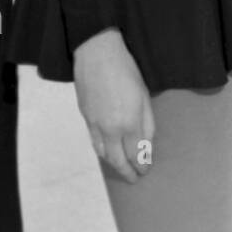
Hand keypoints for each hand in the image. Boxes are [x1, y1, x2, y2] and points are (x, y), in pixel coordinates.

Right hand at [72, 28, 154, 182]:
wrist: (97, 53)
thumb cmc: (126, 70)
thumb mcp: (144, 95)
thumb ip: (147, 123)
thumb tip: (147, 144)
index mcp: (129, 123)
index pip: (136, 155)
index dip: (142, 165)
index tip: (146, 170)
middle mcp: (110, 129)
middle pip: (118, 161)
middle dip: (127, 172)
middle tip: (135, 178)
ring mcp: (95, 124)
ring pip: (103, 154)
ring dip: (114, 165)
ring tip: (122, 167)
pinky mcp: (85, 117)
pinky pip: (94, 142)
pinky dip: (102, 151)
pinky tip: (108, 151)